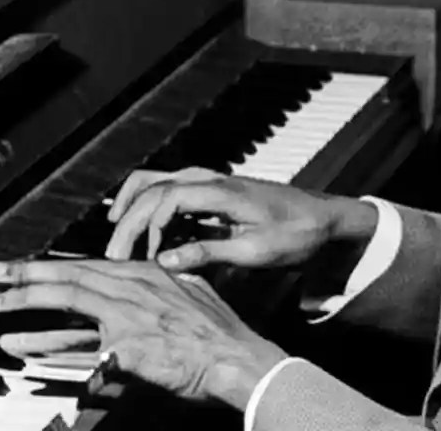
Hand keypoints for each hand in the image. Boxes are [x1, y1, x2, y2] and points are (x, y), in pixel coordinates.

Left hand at [0, 259, 288, 409]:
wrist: (239, 359)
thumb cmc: (222, 334)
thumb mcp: (196, 293)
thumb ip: (171, 282)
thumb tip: (162, 273)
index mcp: (148, 275)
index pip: (91, 265)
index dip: (55, 266)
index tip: (27, 267)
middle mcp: (134, 289)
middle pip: (71, 276)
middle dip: (28, 275)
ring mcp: (129, 317)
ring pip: (67, 302)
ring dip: (27, 304)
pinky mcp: (127, 346)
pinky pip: (79, 347)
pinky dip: (48, 346)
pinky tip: (23, 349)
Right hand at [105, 169, 376, 271]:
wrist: (326, 219)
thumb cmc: (296, 235)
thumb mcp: (256, 252)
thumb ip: (208, 253)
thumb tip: (163, 261)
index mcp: (222, 191)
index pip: (166, 197)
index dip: (145, 227)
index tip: (141, 258)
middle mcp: (212, 179)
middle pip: (153, 187)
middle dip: (128, 219)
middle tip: (114, 255)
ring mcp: (212, 181)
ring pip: (159, 181)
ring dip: (134, 205)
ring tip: (117, 235)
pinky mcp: (215, 191)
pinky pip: (173, 190)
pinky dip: (151, 206)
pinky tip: (147, 234)